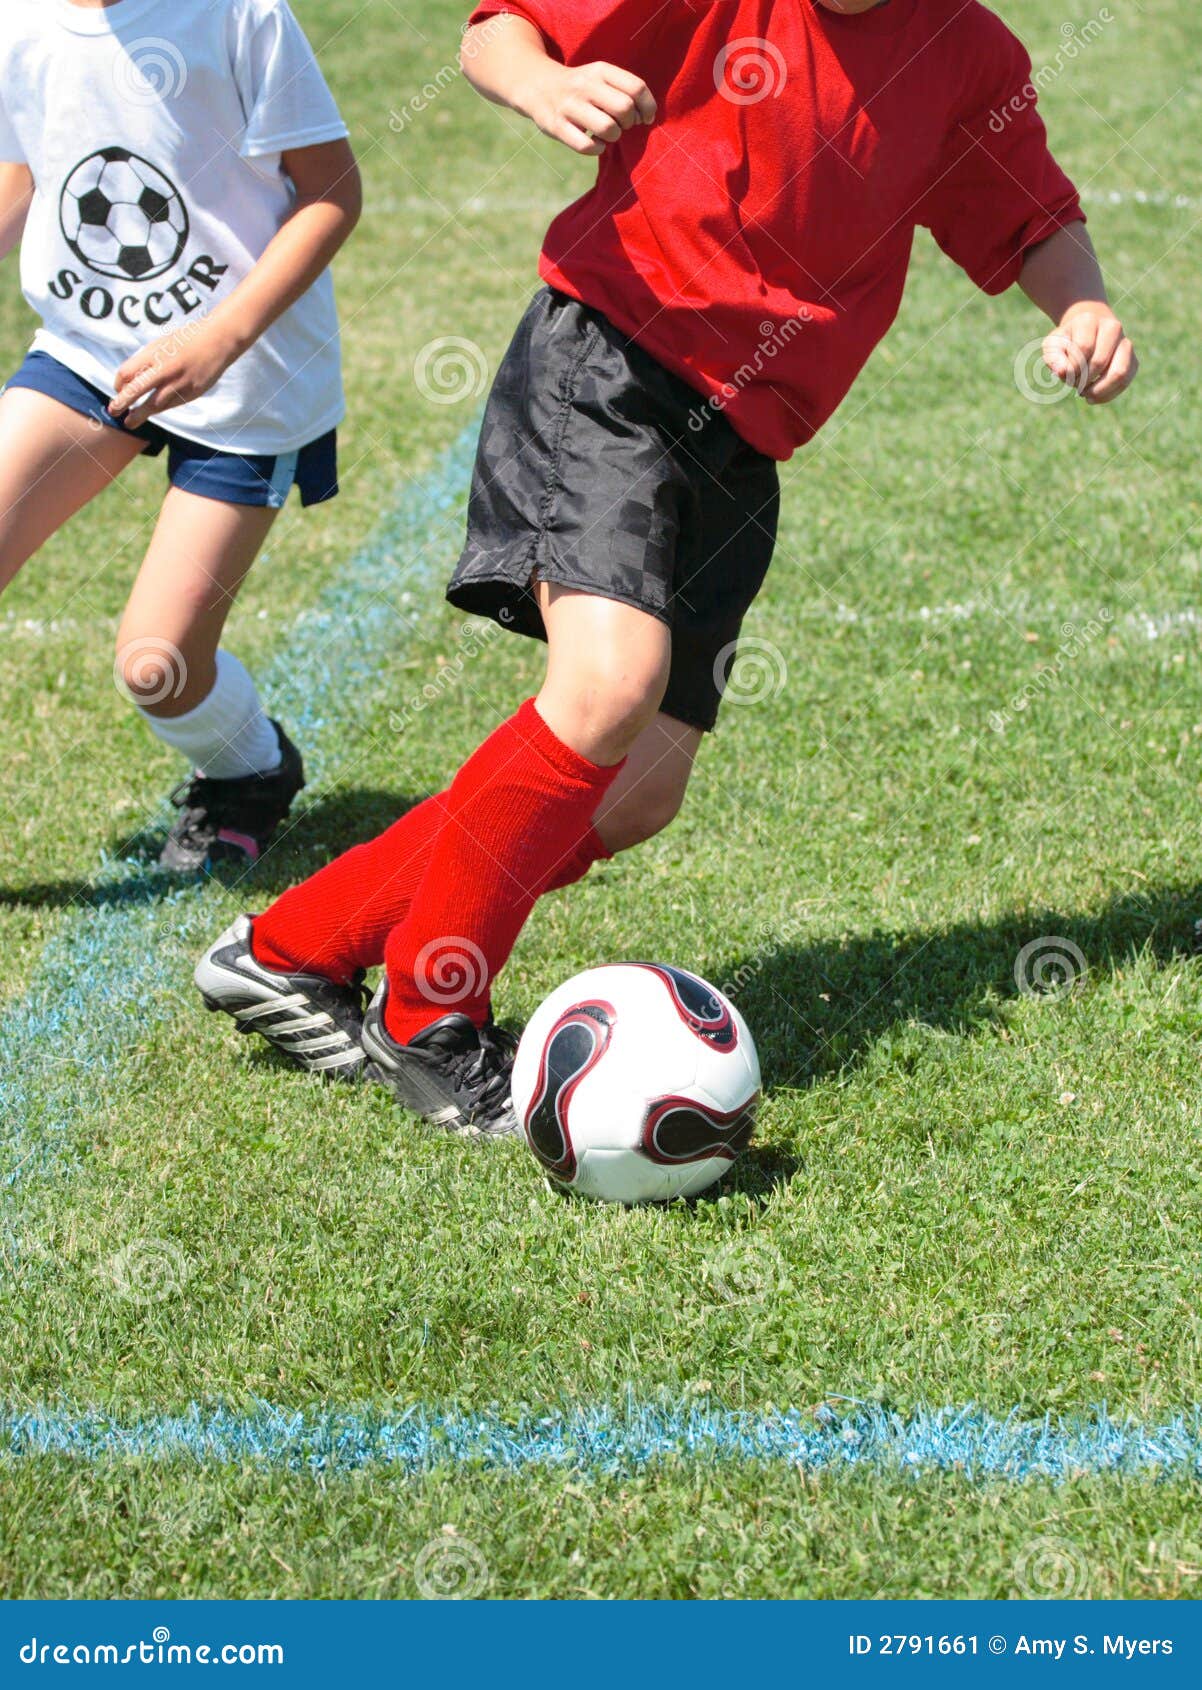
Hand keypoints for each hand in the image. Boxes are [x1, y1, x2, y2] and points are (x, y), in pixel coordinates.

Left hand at [109, 319, 237, 429]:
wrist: (217, 341)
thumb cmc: (186, 340)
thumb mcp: (162, 344)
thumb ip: (147, 361)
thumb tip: (131, 379)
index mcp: (154, 354)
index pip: (127, 372)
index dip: (119, 384)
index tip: (118, 389)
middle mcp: (165, 369)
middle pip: (136, 390)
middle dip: (121, 403)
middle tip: (113, 412)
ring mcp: (179, 383)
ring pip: (154, 404)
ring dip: (139, 415)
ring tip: (129, 423)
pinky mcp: (191, 393)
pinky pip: (170, 404)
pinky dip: (159, 409)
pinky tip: (152, 412)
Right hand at [525, 60, 655, 155]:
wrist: (537, 86)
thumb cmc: (580, 87)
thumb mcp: (600, 76)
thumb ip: (624, 89)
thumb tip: (646, 117)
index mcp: (600, 70)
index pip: (636, 88)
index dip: (647, 107)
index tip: (644, 118)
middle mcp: (585, 85)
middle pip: (625, 109)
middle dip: (630, 122)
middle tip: (622, 124)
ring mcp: (569, 106)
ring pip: (608, 128)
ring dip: (614, 137)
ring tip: (608, 133)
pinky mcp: (556, 126)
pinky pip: (587, 146)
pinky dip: (598, 149)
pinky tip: (596, 143)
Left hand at [1042, 303, 1137, 404]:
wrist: (1087, 333)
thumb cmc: (1067, 342)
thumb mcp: (1053, 346)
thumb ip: (1054, 358)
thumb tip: (1062, 372)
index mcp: (1089, 320)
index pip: (1084, 348)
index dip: (1072, 367)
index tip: (1065, 372)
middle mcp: (1112, 328)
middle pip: (1099, 362)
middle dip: (1082, 379)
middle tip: (1073, 383)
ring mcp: (1126, 343)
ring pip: (1119, 373)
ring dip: (1098, 390)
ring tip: (1084, 393)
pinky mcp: (1133, 360)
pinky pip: (1125, 382)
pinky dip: (1107, 395)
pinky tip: (1093, 397)